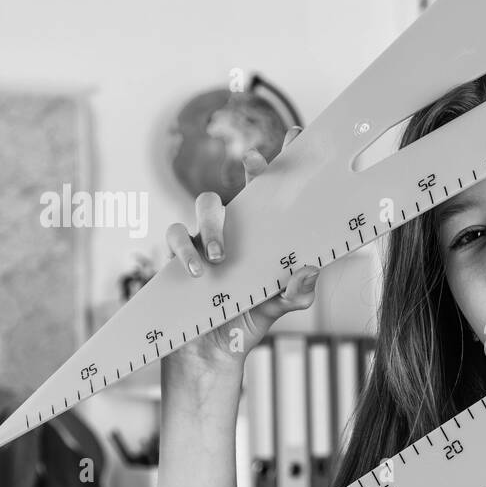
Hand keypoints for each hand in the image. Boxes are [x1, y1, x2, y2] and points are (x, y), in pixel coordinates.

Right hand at [163, 125, 315, 372]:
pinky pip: (176, 238)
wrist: (212, 350)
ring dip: (214, 225)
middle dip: (249, 169)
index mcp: (262, 235)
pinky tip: (198, 271)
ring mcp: (205, 239)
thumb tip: (309, 270)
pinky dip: (185, 251)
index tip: (296, 135)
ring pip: (206, 205)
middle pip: (240, 186)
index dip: (282, 163)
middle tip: (254, 162)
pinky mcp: (181, 256)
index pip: (273, 193)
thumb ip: (297, 292)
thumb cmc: (248, 318)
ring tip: (220, 258)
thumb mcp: (280, 306)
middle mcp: (235, 230)